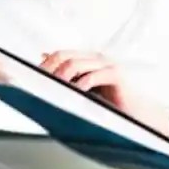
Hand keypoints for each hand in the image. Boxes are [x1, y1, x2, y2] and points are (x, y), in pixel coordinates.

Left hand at [39, 50, 168, 137]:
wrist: (137, 113)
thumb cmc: (110, 103)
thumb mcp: (84, 91)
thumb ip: (68, 80)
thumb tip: (44, 71)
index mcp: (87, 59)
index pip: (60, 54)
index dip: (44, 65)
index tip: (31, 78)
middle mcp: (96, 58)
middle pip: (65, 56)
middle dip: (49, 70)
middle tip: (39, 85)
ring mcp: (106, 64)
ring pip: (76, 63)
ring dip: (62, 76)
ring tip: (54, 90)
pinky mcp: (116, 74)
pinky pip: (94, 75)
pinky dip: (81, 84)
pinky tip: (75, 94)